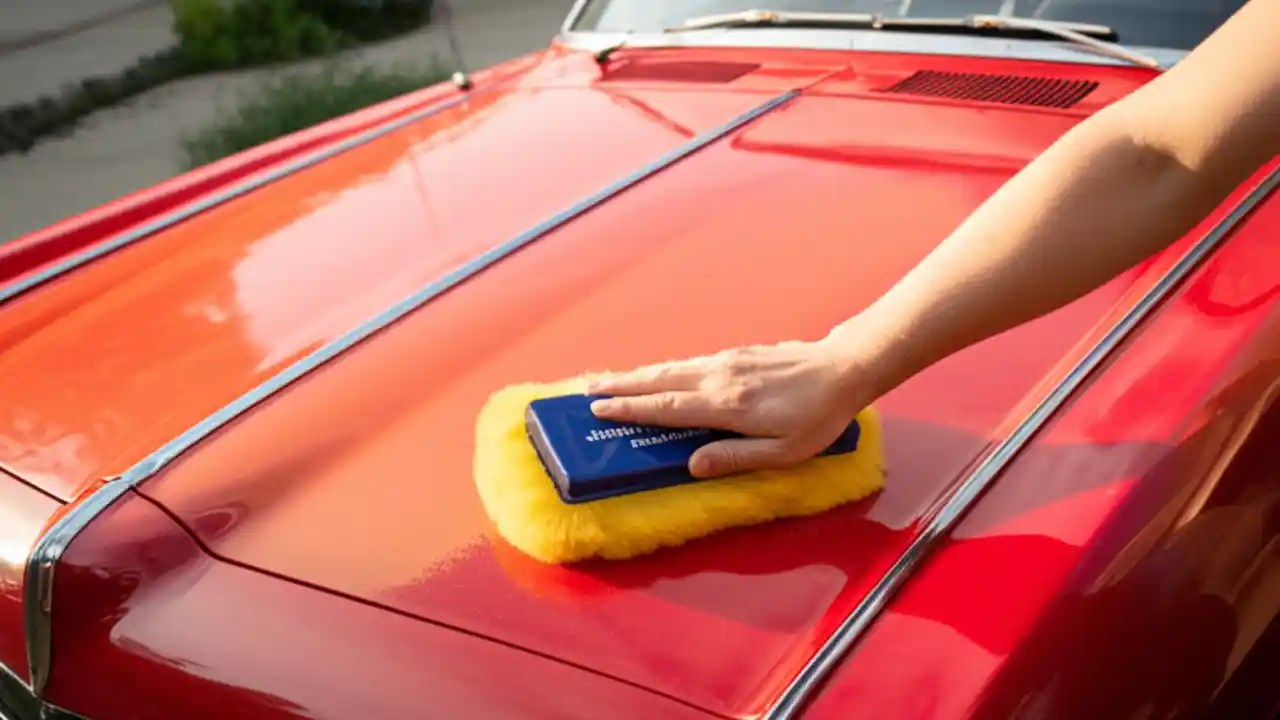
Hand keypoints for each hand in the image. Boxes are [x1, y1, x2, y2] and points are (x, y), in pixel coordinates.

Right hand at [586, 340, 871, 477]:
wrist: (844, 368)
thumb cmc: (818, 417)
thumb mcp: (784, 453)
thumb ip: (735, 458)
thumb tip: (692, 464)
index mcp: (728, 406)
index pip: (668, 408)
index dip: (632, 409)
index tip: (600, 408)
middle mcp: (720, 378)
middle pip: (660, 381)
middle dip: (622, 385)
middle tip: (588, 389)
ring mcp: (728, 362)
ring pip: (673, 368)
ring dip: (639, 375)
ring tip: (611, 380)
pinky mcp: (737, 354)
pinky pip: (689, 362)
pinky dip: (665, 369)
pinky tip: (657, 374)